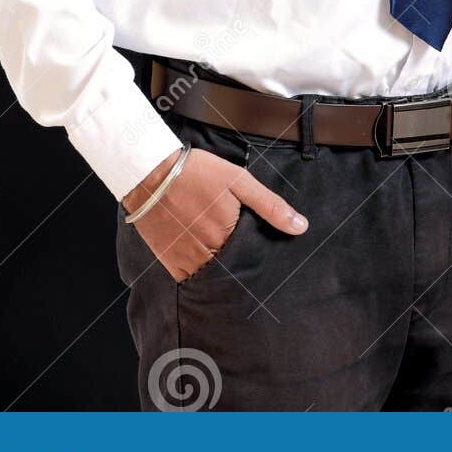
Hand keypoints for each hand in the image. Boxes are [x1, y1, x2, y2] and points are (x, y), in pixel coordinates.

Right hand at [121, 147, 308, 281]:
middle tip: (242, 255)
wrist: (151, 173)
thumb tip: (300, 227)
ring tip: (221, 254)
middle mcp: (209, 254)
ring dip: (220, 270)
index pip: (253, 261)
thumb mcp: (239, 181)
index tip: (262, 255)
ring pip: (213, 276)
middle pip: (233, 271)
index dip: (258, 257)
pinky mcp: (171, 262)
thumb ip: (269, 206)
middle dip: (241, 267)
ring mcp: (188, 260)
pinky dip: (199, 272)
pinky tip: (203, 257)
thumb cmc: (197, 173)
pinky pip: (190, 278)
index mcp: (229, 236)